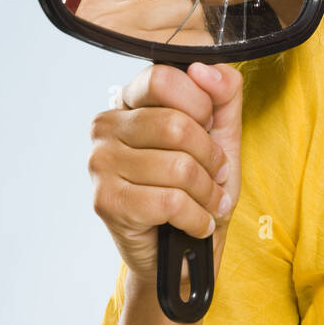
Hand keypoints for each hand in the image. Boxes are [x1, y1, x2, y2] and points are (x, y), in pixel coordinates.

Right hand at [88, 61, 243, 283]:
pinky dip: (197, 218)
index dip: (201, 107)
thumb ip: (224, 96)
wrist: (183, 256)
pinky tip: (196, 224)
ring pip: (178, 166)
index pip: (164, 78)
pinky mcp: (106, 201)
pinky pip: (170, 201)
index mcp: (128, 101)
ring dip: (208, 193)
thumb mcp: (221, 137)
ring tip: (209, 204)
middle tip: (216, 177)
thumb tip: (206, 68)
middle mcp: (105, 127)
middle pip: (175, 124)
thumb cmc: (198, 191)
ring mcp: (100, 164)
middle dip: (211, 158)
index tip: (209, 132)